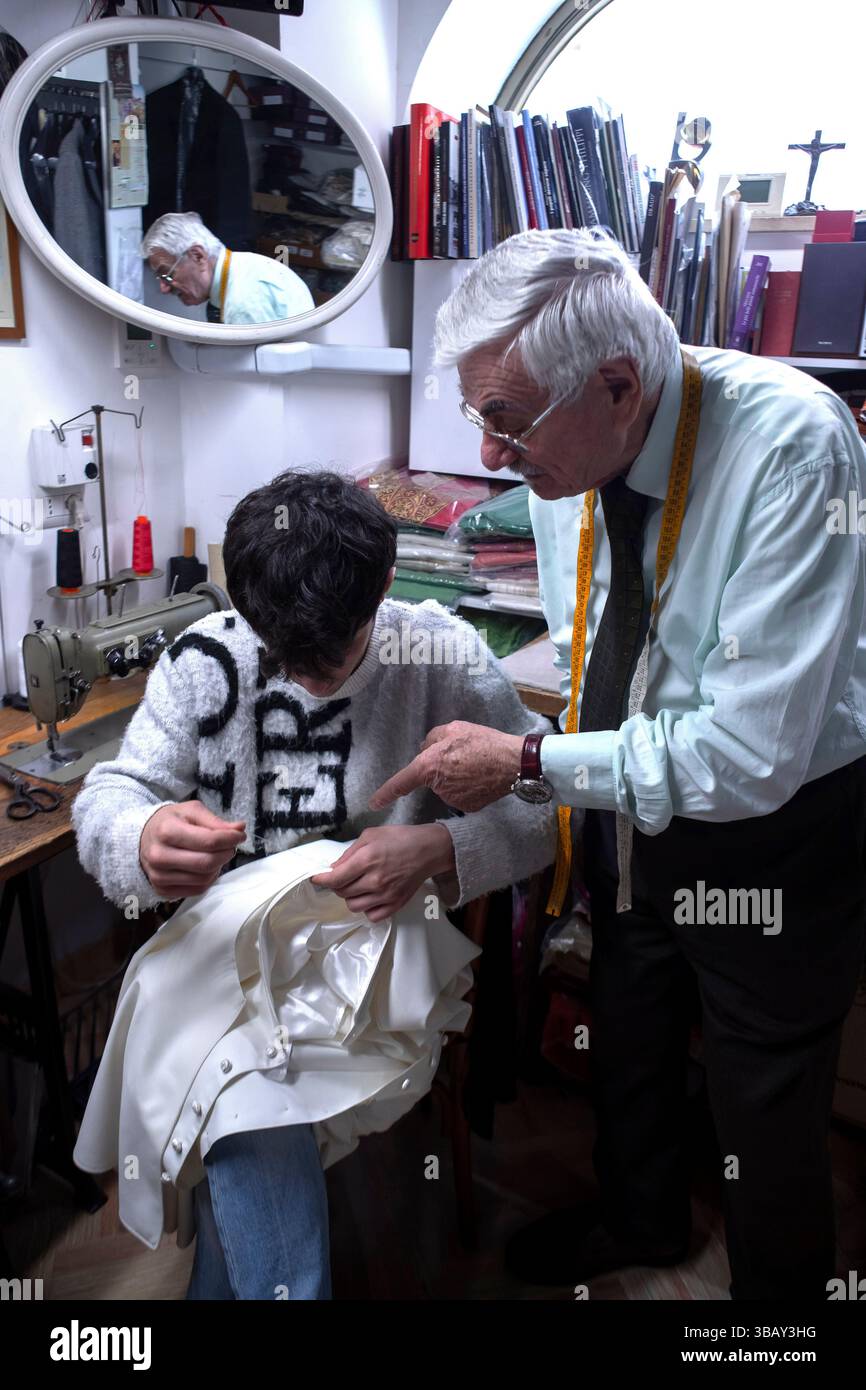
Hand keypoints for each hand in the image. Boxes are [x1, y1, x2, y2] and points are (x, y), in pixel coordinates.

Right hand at [139, 801, 245, 899]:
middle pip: (207, 862)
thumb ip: (215, 821)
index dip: (230, 839)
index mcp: (167, 831)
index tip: (239, 835)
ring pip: (204, 879)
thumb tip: (239, 828)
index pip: (209, 841)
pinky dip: (208, 878)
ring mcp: (159, 876)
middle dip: (226, 853)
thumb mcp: (190, 811)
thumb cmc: (170, 822)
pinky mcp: (162, 890)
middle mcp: (159, 856)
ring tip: (216, 854)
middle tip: (230, 846)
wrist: (141, 839)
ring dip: (218, 866)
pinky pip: (197, 889)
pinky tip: (206, 867)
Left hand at [309, 823, 454, 922]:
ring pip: (354, 906)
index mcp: (367, 860)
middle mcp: (375, 880)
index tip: (317, 879)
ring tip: (358, 886)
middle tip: (344, 877)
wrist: (429, 850)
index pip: (335, 879)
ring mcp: (386, 895)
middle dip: (338, 885)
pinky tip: (370, 897)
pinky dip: (367, 908)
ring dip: (351, 897)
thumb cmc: (400, 838)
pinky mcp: (395, 904)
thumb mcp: (371, 835)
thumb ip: (350, 852)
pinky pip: (371, 916)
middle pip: (342, 893)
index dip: (321, 880)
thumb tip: (334, 868)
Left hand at [368, 721, 523, 812]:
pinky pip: (460, 795)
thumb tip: (425, 749)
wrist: (513, 762)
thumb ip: (433, 739)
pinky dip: (467, 788)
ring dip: (455, 777)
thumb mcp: (454, 728)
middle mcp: (438, 786)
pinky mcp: (467, 807)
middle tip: (462, 755)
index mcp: (429, 765)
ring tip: (475, 765)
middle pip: (430, 777)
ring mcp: (453, 799)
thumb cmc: (483, 742)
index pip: (400, 782)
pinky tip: (481, 778)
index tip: (374, 803)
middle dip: (440, 768)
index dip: (385, 794)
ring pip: (446, 786)